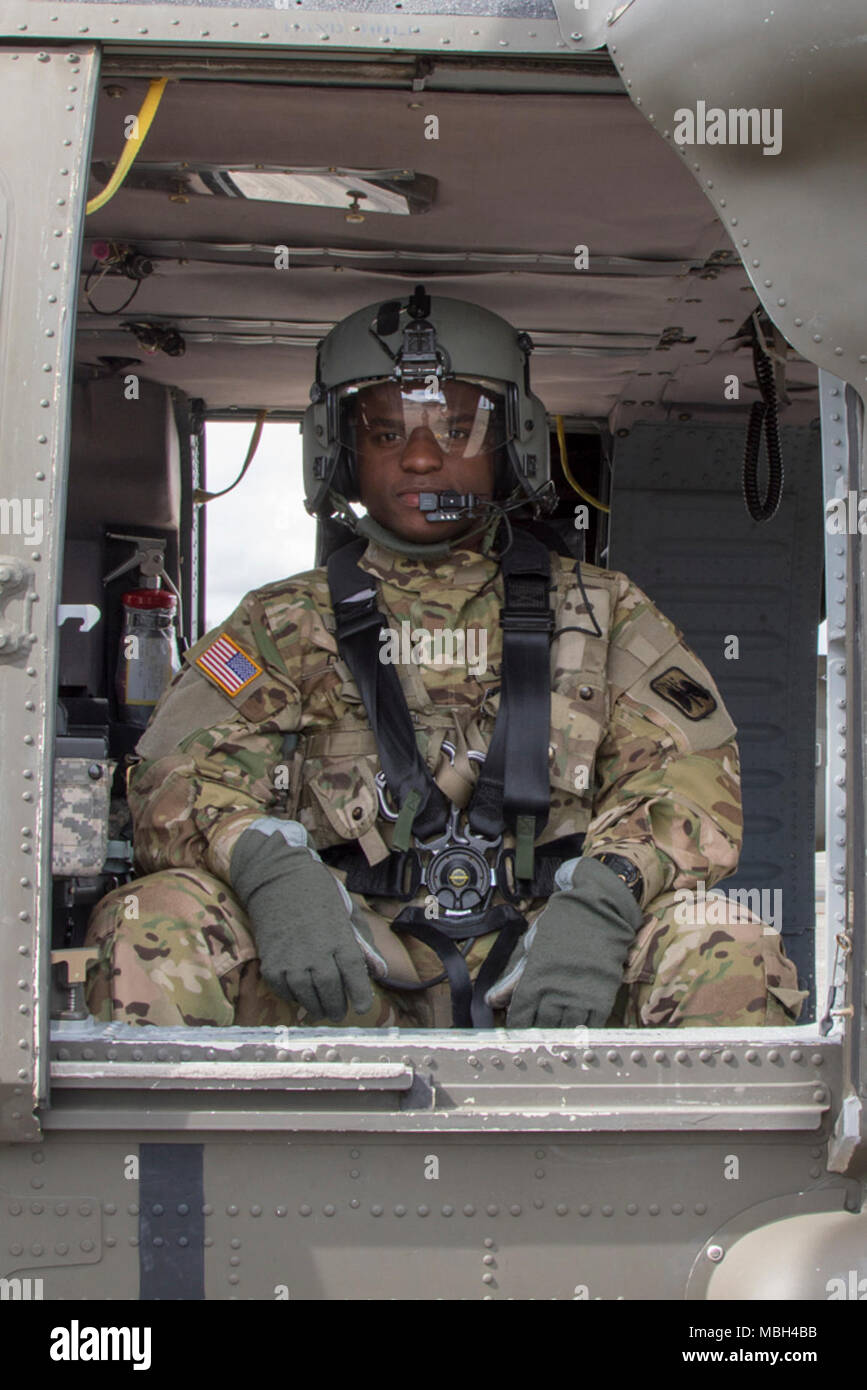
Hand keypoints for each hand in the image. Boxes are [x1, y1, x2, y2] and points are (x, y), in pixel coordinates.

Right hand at [230, 818, 385, 1021]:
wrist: (278, 878)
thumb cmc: (319, 894)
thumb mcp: (348, 913)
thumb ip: (365, 944)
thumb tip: (381, 971)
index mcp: (340, 937)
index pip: (354, 975)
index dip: (360, 995)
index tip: (362, 1008)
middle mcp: (317, 951)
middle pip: (331, 990)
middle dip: (337, 1006)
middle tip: (338, 1012)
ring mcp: (292, 959)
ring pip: (307, 995)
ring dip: (316, 1007)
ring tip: (321, 1010)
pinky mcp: (272, 962)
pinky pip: (284, 990)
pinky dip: (293, 997)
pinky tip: (300, 995)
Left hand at [488, 855, 643, 1027]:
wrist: (597, 909)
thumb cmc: (561, 925)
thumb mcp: (532, 949)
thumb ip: (512, 980)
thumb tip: (491, 1001)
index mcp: (534, 980)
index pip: (521, 1018)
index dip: (518, 1029)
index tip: (517, 1033)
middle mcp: (556, 992)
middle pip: (543, 1028)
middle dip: (538, 1035)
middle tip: (537, 1039)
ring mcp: (580, 996)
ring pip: (567, 1030)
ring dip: (560, 1037)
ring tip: (556, 1038)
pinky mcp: (602, 996)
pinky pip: (591, 1025)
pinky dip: (583, 1031)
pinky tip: (577, 1029)